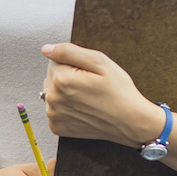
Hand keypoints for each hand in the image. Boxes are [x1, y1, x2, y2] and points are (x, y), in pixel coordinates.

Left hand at [41, 43, 163, 146]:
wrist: (130, 121)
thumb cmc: (119, 92)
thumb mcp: (100, 62)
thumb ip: (69, 51)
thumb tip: (46, 49)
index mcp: (62, 80)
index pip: (55, 60)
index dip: (73, 63)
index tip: (88, 73)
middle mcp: (53, 99)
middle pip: (52, 76)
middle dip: (67, 76)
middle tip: (89, 85)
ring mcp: (54, 115)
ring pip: (53, 92)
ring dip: (65, 92)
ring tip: (86, 97)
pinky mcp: (57, 127)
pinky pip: (55, 109)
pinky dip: (65, 107)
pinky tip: (82, 108)